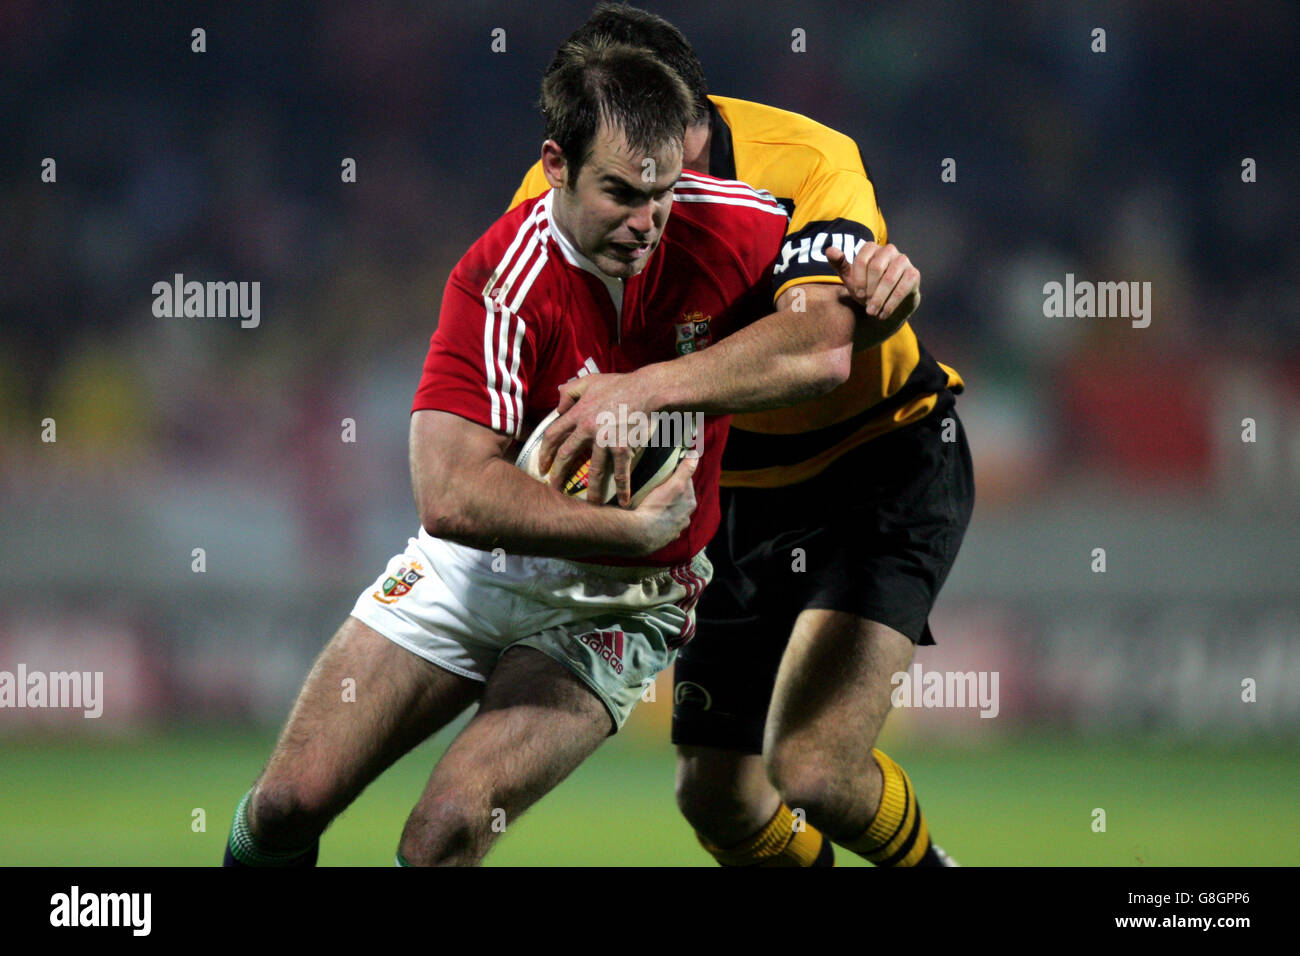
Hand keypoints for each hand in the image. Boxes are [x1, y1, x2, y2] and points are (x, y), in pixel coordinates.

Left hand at [539, 371, 658, 506]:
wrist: (647, 390)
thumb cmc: (620, 384)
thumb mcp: (590, 381)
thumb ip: (571, 390)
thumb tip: (558, 403)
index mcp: (578, 413)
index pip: (553, 435)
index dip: (545, 452)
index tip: (542, 465)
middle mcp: (588, 429)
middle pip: (567, 456)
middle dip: (558, 474)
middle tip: (553, 489)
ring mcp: (606, 440)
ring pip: (594, 470)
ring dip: (592, 489)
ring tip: (589, 504)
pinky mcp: (624, 448)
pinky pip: (621, 472)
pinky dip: (623, 488)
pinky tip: (623, 502)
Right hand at [625, 455, 697, 554]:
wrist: (639, 535)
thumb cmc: (657, 508)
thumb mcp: (674, 485)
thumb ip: (685, 470)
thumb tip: (695, 455)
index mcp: (690, 505)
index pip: (686, 485)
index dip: (676, 476)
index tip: (666, 472)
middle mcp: (684, 519)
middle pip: (678, 500)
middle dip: (670, 493)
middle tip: (656, 485)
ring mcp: (673, 530)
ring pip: (670, 514)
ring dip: (663, 508)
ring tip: (650, 501)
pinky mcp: (660, 539)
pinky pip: (659, 526)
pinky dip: (655, 521)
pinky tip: (646, 517)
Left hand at [826, 242, 919, 347]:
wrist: (886, 303)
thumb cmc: (866, 288)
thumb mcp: (850, 278)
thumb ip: (839, 264)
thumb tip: (830, 250)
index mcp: (872, 248)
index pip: (862, 259)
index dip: (859, 279)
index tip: (858, 294)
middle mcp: (889, 250)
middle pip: (876, 267)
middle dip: (869, 289)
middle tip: (865, 304)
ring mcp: (903, 261)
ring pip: (890, 278)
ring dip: (879, 298)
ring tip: (872, 312)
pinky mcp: (914, 274)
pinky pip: (903, 287)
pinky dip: (891, 303)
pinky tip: (884, 314)